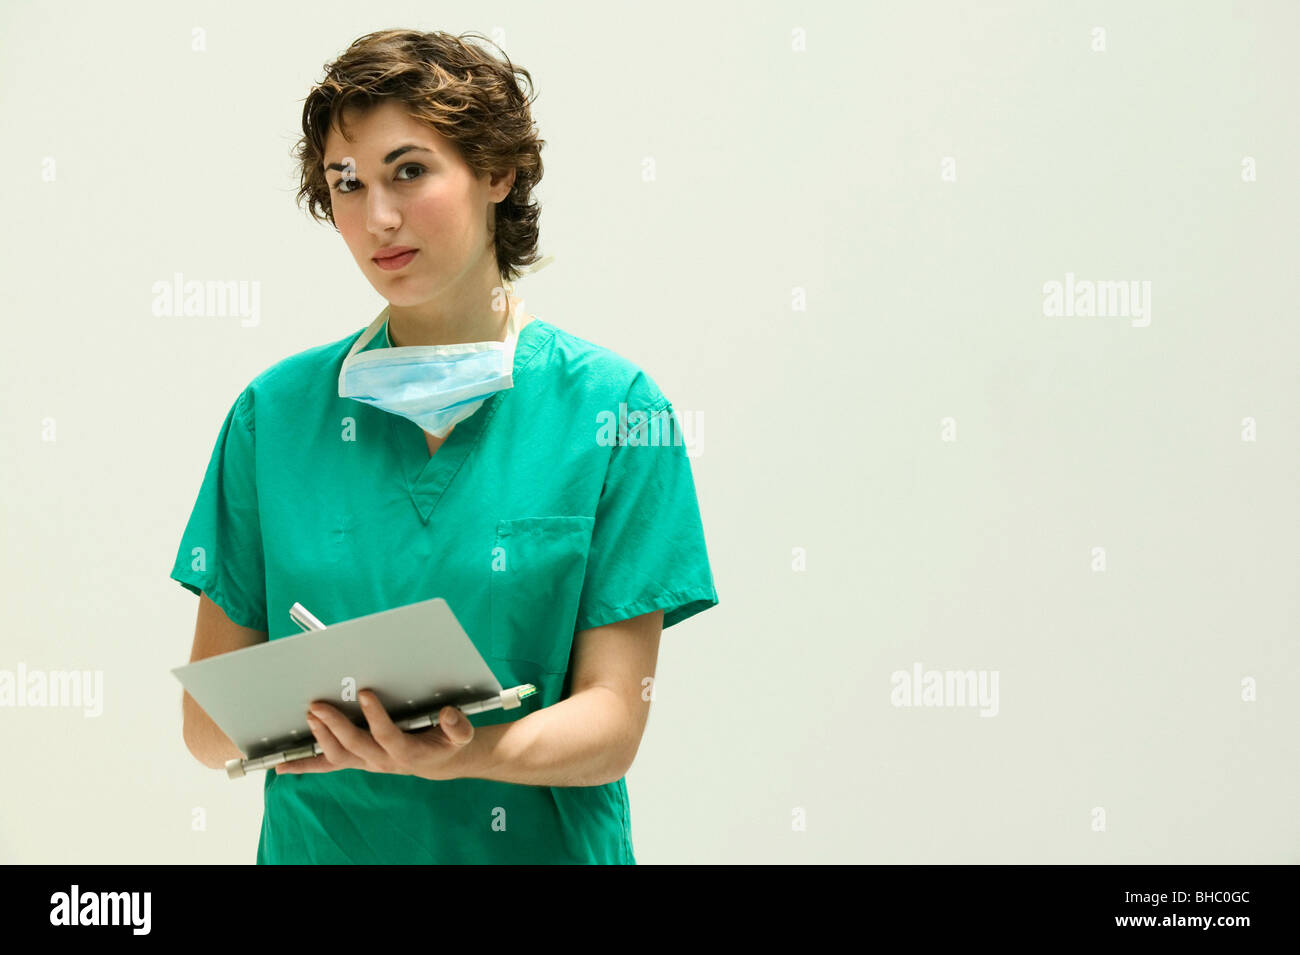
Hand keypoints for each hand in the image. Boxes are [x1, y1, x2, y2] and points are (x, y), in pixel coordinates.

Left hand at [274, 690, 472, 780]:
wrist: (438, 760)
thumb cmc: (445, 741)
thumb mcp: (460, 733)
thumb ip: (458, 726)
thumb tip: (448, 714)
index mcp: (406, 752)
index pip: (387, 736)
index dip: (375, 716)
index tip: (364, 692)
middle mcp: (382, 761)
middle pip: (354, 746)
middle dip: (334, 726)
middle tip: (318, 704)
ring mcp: (366, 762)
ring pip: (338, 756)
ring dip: (320, 738)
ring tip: (309, 715)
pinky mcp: (355, 760)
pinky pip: (327, 765)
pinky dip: (305, 766)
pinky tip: (283, 765)